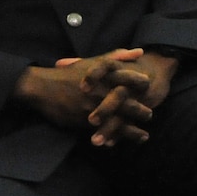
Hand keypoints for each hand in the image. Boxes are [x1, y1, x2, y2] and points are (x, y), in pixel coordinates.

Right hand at [17, 51, 153, 145]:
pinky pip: (103, 131)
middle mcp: (103, 92)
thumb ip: (117, 57)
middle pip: (129, 103)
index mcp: (107, 76)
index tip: (153, 86)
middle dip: (141, 111)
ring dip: (132, 131)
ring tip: (144, 136)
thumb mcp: (93, 62)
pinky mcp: (85, 121)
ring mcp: (95, 108)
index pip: (133, 79)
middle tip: (150, 115)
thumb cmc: (69, 74)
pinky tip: (120, 143)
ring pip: (119, 121)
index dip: (144, 84)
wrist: (43, 88)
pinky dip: (113, 138)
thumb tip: (140, 52)